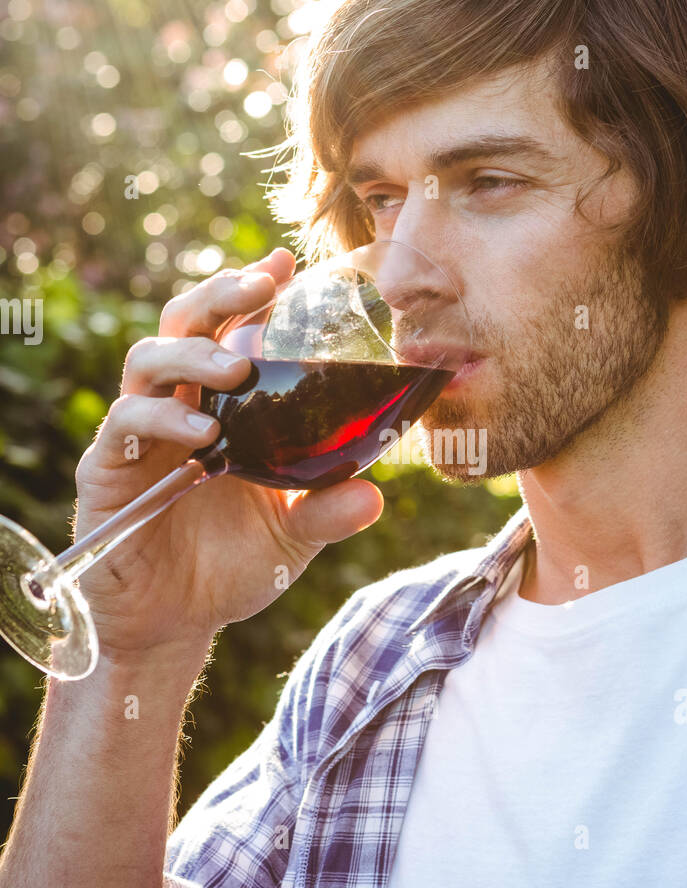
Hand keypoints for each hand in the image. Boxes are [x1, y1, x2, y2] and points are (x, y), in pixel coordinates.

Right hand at [72, 250, 383, 661]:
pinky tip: (202, 430)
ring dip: (193, 351)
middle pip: (184, 323)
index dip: (252, 291)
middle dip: (220, 294)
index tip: (288, 263)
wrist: (174, 624)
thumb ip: (328, 509)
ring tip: (238, 365)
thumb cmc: (231, 566)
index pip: (231, 330)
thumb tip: (376, 494)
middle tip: (263, 287)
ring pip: (149, 359)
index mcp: (221, 405)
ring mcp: (139, 433)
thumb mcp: (293, 538)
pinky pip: (127, 423)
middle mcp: (178, 405)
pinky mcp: (108, 468)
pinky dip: (163, 417)